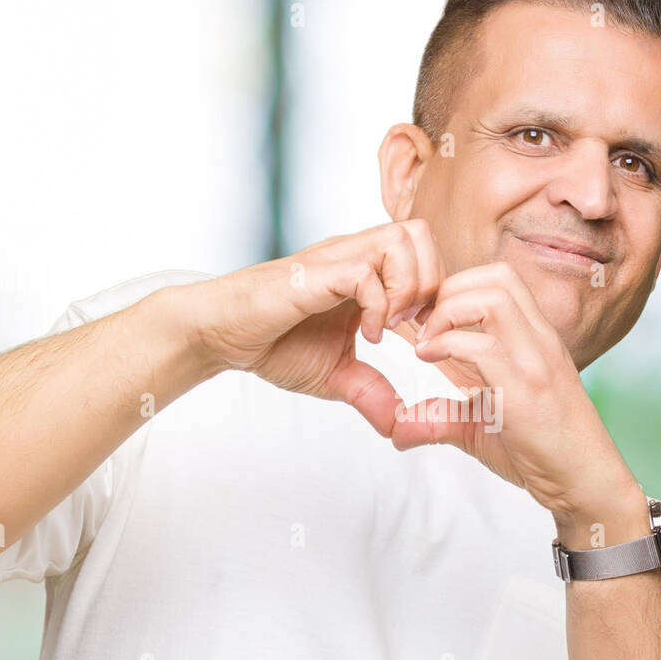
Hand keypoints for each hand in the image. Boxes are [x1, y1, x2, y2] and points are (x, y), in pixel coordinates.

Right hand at [192, 219, 443, 436]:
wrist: (222, 335)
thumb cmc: (273, 344)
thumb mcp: (337, 375)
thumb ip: (372, 393)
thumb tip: (399, 425)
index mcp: (367, 274)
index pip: (426, 256)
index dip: (437, 296)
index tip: (423, 339)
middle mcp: (356, 257)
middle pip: (421, 234)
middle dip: (432, 283)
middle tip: (414, 327)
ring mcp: (337, 260)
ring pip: (401, 239)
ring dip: (409, 287)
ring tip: (393, 327)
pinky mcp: (316, 274)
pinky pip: (366, 272)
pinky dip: (379, 305)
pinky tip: (368, 335)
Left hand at [389, 260, 639, 519]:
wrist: (586, 484)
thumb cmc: (544, 453)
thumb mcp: (483, 426)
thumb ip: (442, 417)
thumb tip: (398, 428)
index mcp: (536, 340)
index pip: (501, 279)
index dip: (457, 287)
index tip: (427, 319)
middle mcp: (540, 341)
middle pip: (497, 277)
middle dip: (448, 291)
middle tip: (420, 326)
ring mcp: (536, 362)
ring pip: (492, 298)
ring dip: (448, 312)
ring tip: (426, 343)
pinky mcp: (527, 390)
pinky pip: (482, 346)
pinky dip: (445, 345)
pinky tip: (428, 359)